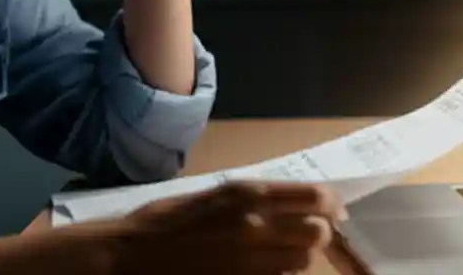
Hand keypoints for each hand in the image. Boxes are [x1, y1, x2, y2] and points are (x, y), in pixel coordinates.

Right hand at [114, 181, 344, 273]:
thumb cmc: (165, 222)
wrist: (129, 256)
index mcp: (248, 194)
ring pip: (303, 262)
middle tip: (309, 236)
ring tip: (281, 257)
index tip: (333, 211)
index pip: (316, 197)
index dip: (331, 205)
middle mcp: (255, 225)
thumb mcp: (214, 196)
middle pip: (317, 233)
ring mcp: (250, 261)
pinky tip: (265, 272)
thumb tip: (297, 204)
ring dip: (299, 260)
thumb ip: (255, 200)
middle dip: (318, 235)